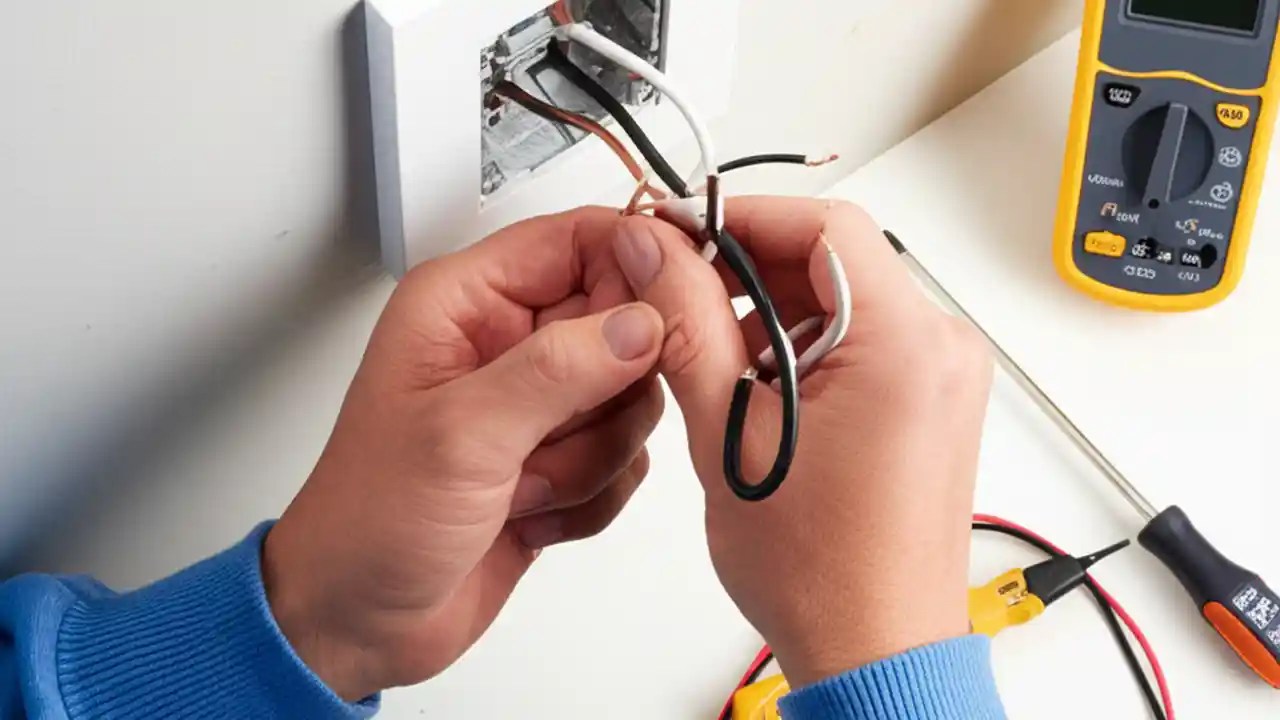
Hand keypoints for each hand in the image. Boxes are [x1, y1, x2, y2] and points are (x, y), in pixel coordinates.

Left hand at [263, 208, 664, 699]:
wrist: (360, 622)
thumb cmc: (370, 521)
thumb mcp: (462, 435)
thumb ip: (559, 368)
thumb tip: (642, 320)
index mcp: (466, 303)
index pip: (579, 240)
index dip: (635, 265)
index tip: (667, 314)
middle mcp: (506, 343)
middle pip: (624, 321)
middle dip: (605, 393)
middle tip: (559, 431)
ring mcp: (536, 404)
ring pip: (633, 398)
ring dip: (591, 457)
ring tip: (522, 485)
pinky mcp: (560, 458)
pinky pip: (627, 458)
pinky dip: (591, 496)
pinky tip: (529, 515)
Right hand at [613, 197, 992, 686]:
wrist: (875, 649)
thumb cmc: (824, 572)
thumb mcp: (730, 434)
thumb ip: (687, 325)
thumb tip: (657, 249)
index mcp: (905, 345)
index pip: (824, 223)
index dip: (742, 216)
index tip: (683, 232)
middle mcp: (941, 351)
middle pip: (834, 257)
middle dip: (748, 269)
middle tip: (680, 295)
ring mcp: (942, 379)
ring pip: (843, 300)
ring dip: (770, 312)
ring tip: (714, 365)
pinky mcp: (929, 403)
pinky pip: (861, 341)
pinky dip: (802, 347)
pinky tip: (756, 390)